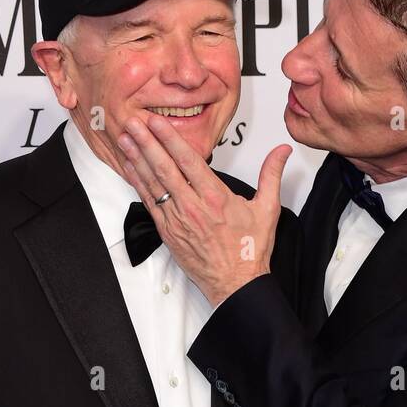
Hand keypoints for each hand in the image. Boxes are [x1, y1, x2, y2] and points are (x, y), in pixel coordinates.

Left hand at [117, 113, 291, 306]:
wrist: (236, 283)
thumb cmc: (248, 250)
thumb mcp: (267, 209)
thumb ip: (271, 175)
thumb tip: (281, 151)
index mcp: (216, 198)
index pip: (188, 160)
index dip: (170, 139)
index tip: (157, 123)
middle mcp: (193, 207)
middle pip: (164, 168)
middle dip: (147, 143)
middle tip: (133, 123)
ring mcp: (178, 220)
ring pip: (153, 184)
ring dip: (137, 160)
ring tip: (125, 140)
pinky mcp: (169, 233)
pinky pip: (150, 203)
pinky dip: (138, 184)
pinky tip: (130, 169)